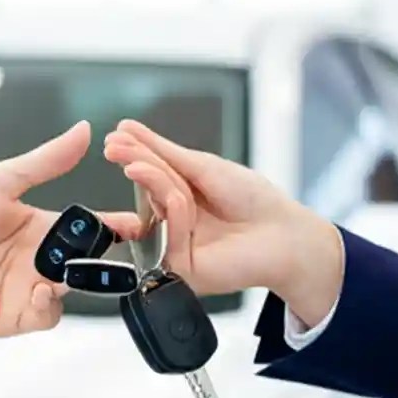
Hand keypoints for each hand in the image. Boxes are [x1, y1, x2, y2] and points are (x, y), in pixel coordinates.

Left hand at [0, 121, 142, 336]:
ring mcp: (32, 288)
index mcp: (44, 225)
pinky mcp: (17, 315)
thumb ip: (47, 161)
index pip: (93, 227)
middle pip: (91, 262)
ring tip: (59, 274)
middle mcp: (43, 258)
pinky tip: (35, 291)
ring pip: (75, 292)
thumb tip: (84, 130)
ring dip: (75, 283)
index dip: (118, 227)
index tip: (138, 224)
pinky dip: (48, 306)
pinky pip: (48, 316)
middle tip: (104, 255)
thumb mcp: (2, 181)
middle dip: (104, 261)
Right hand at [102, 119, 344, 326]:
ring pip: (155, 210)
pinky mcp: (180, 269)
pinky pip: (167, 236)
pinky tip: (177, 198)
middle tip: (114, 148)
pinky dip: (175, 213)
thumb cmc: (253, 199)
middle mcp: (174, 222)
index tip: (113, 139)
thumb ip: (163, 152)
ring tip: (138, 166)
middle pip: (150, 191)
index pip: (152, 175)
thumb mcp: (204, 166)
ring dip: (152, 182)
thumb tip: (126, 129)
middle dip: (137, 165)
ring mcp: (175, 246)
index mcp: (180, 198)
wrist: (285, 234)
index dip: (134, 156)